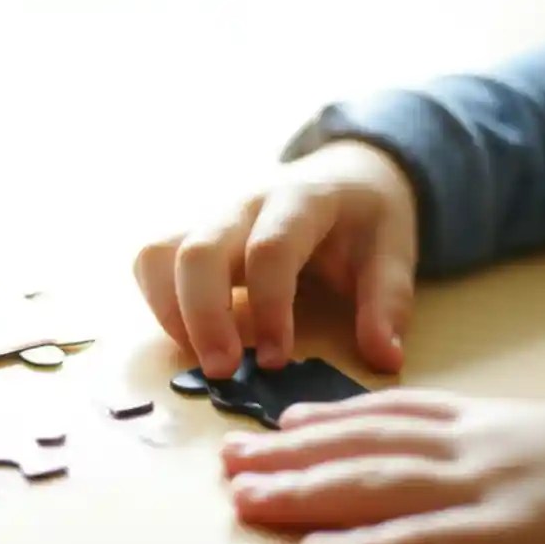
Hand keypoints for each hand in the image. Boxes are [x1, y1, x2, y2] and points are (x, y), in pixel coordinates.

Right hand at [134, 140, 416, 376]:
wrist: (343, 172)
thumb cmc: (365, 218)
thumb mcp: (393, 251)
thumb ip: (387, 302)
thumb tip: (385, 359)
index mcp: (301, 200)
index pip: (270, 250)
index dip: (269, 308)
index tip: (278, 361)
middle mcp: (244, 203)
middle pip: (198, 250)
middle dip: (203, 317)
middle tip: (222, 371)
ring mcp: (209, 216)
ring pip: (159, 253)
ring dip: (170, 312)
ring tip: (201, 357)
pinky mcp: (189, 233)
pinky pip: (151, 262)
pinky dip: (159, 303)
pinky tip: (191, 336)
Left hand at [222, 390, 544, 543]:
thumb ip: (493, 442)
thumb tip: (443, 455)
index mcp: (488, 422)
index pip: (389, 414)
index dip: (326, 418)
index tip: (276, 423)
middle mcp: (476, 445)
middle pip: (363, 444)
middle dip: (288, 454)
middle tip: (229, 462)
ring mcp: (493, 487)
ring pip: (377, 483)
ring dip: (303, 492)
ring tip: (245, 500)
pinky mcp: (519, 538)